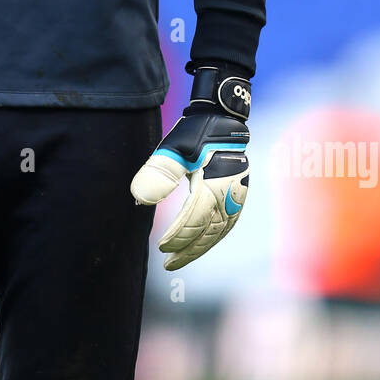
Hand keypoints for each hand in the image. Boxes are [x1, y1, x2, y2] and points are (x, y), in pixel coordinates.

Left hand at [131, 66, 250, 270]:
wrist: (222, 115)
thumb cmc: (194, 131)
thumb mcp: (172, 148)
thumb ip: (159, 173)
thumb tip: (139, 199)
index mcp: (212, 183)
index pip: (194, 221)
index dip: (178, 238)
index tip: (161, 248)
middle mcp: (229, 192)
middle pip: (209, 232)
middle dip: (189, 250)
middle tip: (169, 265)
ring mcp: (237, 193)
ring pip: (221, 230)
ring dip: (203, 247)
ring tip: (183, 258)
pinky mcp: (240, 191)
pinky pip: (229, 222)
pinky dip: (216, 236)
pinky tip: (204, 242)